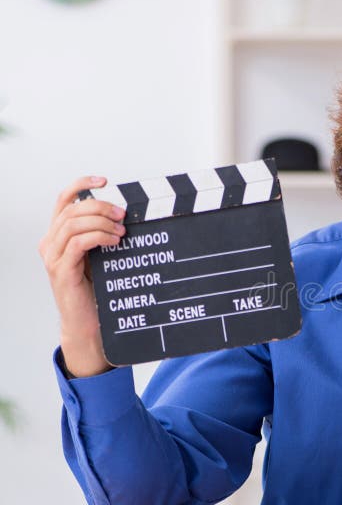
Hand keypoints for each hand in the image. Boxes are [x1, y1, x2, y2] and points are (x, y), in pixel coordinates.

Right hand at [39, 176, 125, 376]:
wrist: (90, 324)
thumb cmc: (99, 290)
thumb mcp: (103, 256)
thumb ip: (105, 235)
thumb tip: (127, 214)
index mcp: (59, 236)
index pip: (64, 201)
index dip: (82, 185)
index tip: (105, 180)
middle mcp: (50, 243)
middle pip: (72, 209)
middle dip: (100, 206)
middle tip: (123, 214)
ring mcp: (53, 257)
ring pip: (73, 223)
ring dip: (101, 221)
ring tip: (122, 230)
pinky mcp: (61, 271)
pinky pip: (77, 243)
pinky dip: (98, 236)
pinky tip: (114, 241)